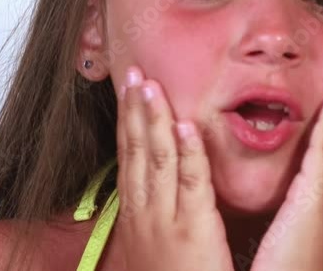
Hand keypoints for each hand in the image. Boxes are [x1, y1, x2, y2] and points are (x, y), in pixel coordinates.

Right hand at [115, 65, 234, 270]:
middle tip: (133, 72)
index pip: (130, 158)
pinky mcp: (194, 231)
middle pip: (137, 151)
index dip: (129, 121)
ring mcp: (167, 221)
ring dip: (153, 119)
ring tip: (150, 85)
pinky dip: (187, 153)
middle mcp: (145, 214)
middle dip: (134, 109)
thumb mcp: (153, 250)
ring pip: (159, 160)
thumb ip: (156, 220)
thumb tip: (159, 196)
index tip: (129, 89)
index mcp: (137, 216)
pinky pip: (191, 184)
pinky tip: (184, 126)